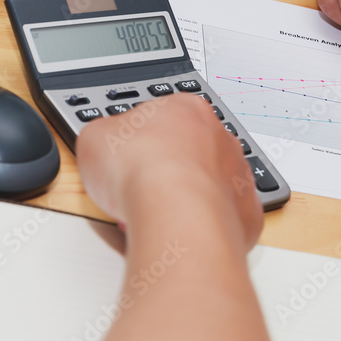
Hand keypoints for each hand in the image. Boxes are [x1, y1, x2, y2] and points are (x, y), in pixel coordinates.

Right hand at [75, 94, 262, 250]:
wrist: (178, 214)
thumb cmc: (142, 171)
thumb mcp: (95, 137)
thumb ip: (105, 133)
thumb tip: (106, 140)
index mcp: (187, 109)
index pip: (161, 117)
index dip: (137, 140)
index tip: (124, 157)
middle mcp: (221, 137)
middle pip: (189, 150)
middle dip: (164, 168)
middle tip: (137, 188)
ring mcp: (238, 174)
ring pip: (209, 183)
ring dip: (185, 196)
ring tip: (155, 214)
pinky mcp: (246, 211)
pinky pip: (224, 216)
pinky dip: (203, 224)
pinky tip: (181, 231)